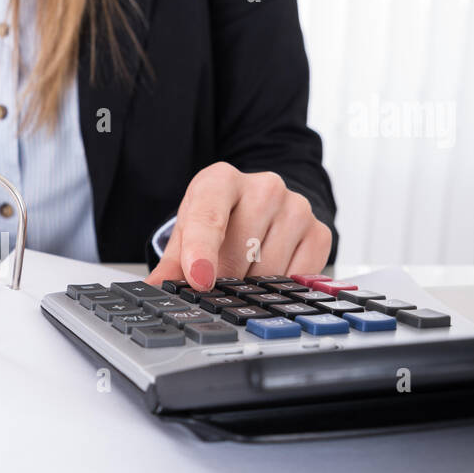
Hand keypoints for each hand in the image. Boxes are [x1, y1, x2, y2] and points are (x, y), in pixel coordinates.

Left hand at [146, 162, 331, 289]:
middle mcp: (263, 188)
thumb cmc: (220, 218)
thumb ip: (171, 263)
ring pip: (268, 270)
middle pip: (238, 252)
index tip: (199, 280)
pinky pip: (297, 278)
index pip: (208, 217)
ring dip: (251, 287)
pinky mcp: (319, 233)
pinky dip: (279, 289)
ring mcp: (296, 208)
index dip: (201, 251)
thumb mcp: (188, 233)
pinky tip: (268, 276)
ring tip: (243, 274)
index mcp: (220, 181)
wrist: (261, 205)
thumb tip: (154, 291)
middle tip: (215, 286)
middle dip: (223, 280)